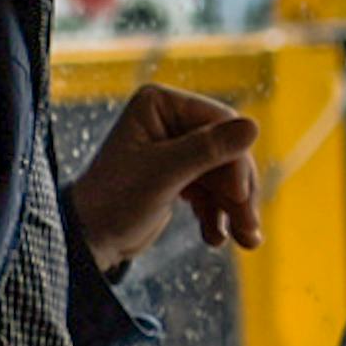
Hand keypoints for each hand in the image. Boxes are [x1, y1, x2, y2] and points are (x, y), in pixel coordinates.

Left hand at [70, 82, 262, 268]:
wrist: (90, 239)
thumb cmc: (114, 200)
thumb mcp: (163, 174)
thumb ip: (208, 149)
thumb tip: (255, 126)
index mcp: (160, 104)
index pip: (219, 122)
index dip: (235, 160)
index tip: (239, 196)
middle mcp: (171, 119)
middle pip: (228, 150)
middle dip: (239, 192)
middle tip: (248, 229)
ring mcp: (178, 147)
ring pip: (228, 174)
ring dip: (236, 209)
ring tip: (245, 241)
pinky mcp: (183, 174)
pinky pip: (217, 190)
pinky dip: (220, 215)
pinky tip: (216, 237)